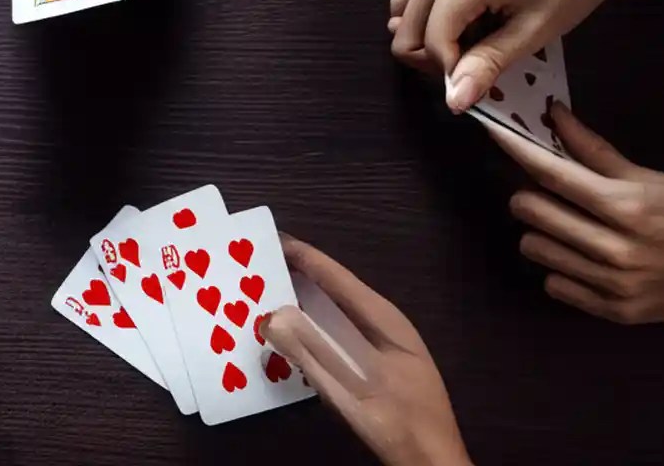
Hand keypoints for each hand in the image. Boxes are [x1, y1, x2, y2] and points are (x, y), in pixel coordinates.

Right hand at [261, 236, 470, 465]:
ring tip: (272, 291)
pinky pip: (338, 337)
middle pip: (338, 292)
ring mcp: (384, 348)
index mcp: (386, 322)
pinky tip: (296, 336)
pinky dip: (313, 329)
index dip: (307, 257)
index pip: (339, 279)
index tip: (273, 238)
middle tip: (262, 264)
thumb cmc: (400, 425)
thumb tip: (272, 315)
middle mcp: (386, 327)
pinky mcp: (378, 368)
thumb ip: (312, 353)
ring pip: (337, 315)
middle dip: (302, 276)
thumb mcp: (352, 391)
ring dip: (306, 303)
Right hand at [388, 0, 634, 112]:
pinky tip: (472, 16)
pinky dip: (434, 9)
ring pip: (405, 5)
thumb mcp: (536, 29)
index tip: (479, 81)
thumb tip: (455, 101)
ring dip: (426, 33)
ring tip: (468, 43)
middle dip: (431, 56)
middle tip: (471, 66)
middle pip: (405, 26)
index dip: (450, 73)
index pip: (430, 44)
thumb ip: (487, 64)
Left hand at [488, 102, 663, 323]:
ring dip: (541, 231)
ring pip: (534, 248)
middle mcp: (615, 248)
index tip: (494, 132)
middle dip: (531, 193)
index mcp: (628, 206)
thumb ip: (595, 151)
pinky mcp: (614, 312)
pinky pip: (553, 284)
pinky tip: (581, 258)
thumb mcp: (653, 178)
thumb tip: (553, 116)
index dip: (516, 150)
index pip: (552, 174)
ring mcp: (613, 285)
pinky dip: (560, 268)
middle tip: (547, 190)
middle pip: (532, 211)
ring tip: (567, 225)